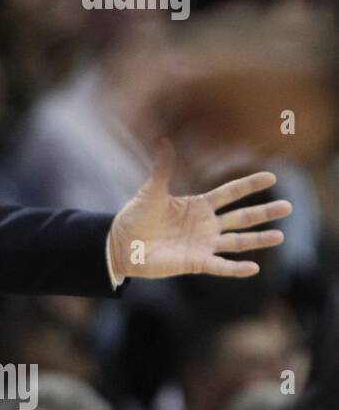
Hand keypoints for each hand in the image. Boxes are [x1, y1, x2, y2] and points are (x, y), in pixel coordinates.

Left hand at [108, 140, 291, 278]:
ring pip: (238, 242)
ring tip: (280, 235)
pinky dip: (236, 268)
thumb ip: (162, 170)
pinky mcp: (196, 262)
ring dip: (258, 240)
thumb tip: (164, 142)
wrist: (121, 244)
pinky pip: (220, 266)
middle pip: (241, 217)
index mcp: (198, 205)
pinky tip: (253, 267)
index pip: (230, 193)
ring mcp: (203, 244)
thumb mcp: (150, 192)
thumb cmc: (135, 217)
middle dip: (264, 212)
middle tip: (288, 207)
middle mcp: (206, 225)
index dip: (249, 185)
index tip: (271, 176)